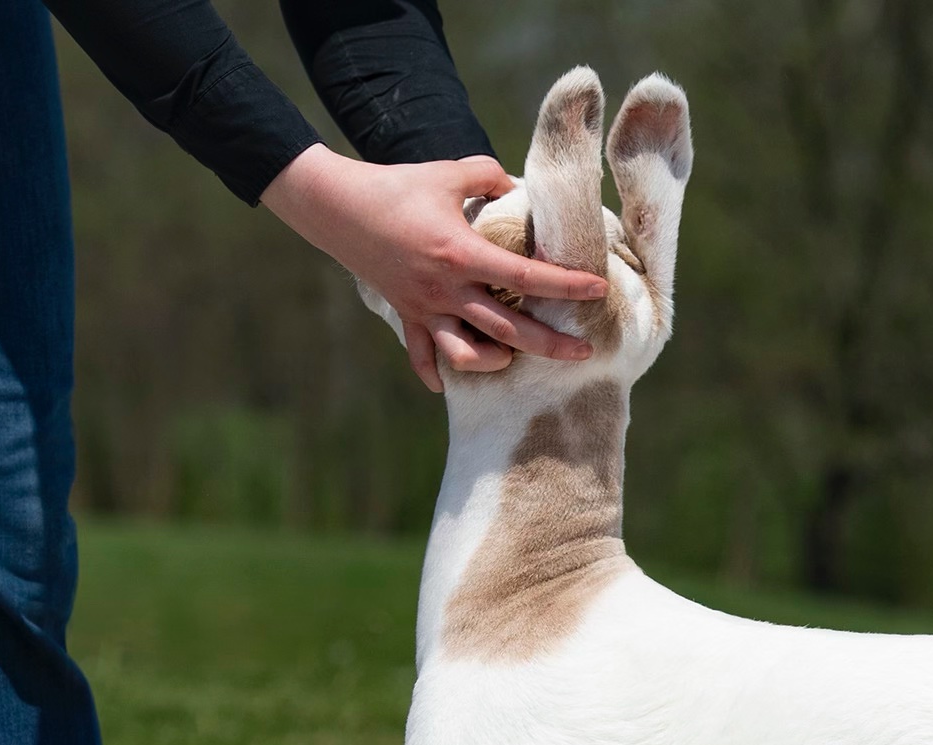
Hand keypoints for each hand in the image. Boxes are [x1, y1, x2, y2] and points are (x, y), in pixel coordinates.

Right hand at [261, 144, 608, 391]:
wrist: (335, 206)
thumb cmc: (396, 185)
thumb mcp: (449, 173)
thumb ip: (489, 176)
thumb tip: (517, 186)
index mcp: (462, 254)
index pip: (526, 276)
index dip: (566, 284)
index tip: (597, 289)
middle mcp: (447, 290)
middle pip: (508, 329)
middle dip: (550, 345)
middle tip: (584, 353)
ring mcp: (424, 308)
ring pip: (466, 354)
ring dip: (493, 362)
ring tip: (512, 358)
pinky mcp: (405, 314)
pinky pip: (422, 355)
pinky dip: (437, 372)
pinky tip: (447, 384)